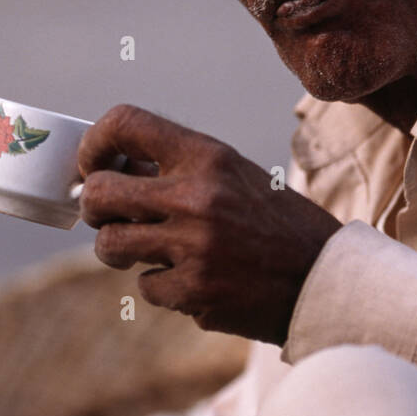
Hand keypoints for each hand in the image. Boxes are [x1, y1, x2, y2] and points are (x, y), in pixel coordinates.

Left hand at [77, 104, 342, 344]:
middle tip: (107, 215)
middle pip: (99, 192)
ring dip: (118, 250)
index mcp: (207, 156)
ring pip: (108, 245)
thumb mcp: (232, 174)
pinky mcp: (194, 292)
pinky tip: (192, 278)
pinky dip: (160, 285)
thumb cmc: (273, 221)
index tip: (92, 165)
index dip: (94, 143)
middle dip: (93, 207)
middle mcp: (197, 196)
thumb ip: (177, 169)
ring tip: (145, 250)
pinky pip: (144, 286)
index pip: (124, 123)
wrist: (323, 278)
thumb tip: (109, 169)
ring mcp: (194, 247)